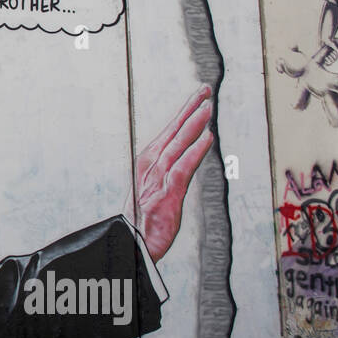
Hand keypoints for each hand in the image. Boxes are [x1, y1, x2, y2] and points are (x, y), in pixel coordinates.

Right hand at [132, 84, 213, 261]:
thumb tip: (183, 163)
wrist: (130, 248)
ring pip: (177, 146)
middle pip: (172, 133)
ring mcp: (155, 181)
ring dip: (193, 125)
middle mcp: (149, 168)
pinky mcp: (164, 196)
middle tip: (205, 89)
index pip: (168, 134)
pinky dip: (195, 152)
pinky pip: (182, 169)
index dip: (183, 115)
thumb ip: (167, 177)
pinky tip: (208, 138)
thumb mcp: (155, 196)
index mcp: (146, 165)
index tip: (198, 98)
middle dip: (189, 110)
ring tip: (208, 107)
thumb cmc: (142, 224)